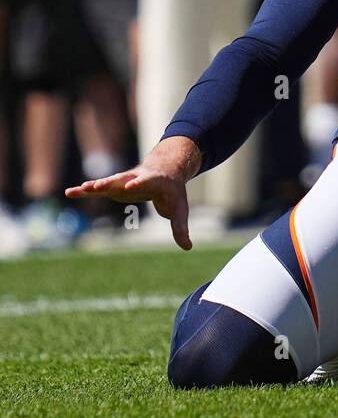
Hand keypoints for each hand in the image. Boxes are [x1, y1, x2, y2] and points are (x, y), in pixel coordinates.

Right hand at [65, 137, 201, 249]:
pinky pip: (97, 189)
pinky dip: (84, 191)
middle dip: (110, 182)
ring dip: (93, 187)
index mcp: (153, 180)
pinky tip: (69, 193)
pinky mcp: (114, 187)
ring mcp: (123, 181)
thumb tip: (187, 247)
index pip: (145, 180)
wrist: (165, 170)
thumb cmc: (173, 191)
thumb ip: (180, 227)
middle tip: (97, 186)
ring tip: (77, 190)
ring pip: (106, 183)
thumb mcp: (180, 208)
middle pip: (121, 179)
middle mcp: (135, 177)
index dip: (138, 182)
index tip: (132, 185)